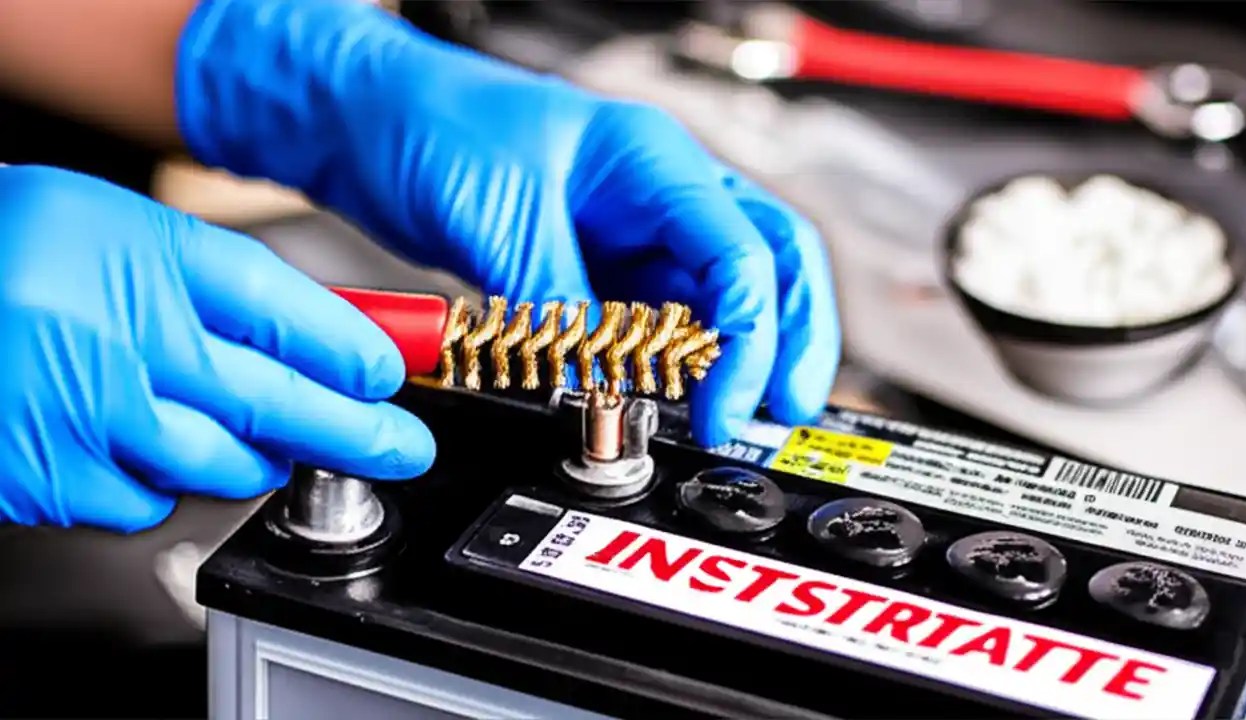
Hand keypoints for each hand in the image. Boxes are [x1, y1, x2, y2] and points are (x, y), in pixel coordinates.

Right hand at [0, 165, 432, 532]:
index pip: (284, 314)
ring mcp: (81, 423)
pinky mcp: (47, 481)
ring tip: (256, 428)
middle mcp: (118, 347)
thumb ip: (232, 286)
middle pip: (273, 406)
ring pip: (219, 468)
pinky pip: (146, 502)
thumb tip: (337, 337)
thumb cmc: (19, 248)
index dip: (355, 352)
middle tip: (402, 447)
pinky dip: (168, 480)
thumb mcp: (134, 233)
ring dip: (257, 456)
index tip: (396, 376)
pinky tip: (147, 439)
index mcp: (144, 265)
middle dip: (356, 434)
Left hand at [176, 0, 840, 445]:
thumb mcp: (501, 214)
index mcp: (654, 161)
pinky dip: (669, 366)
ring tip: (734, 413)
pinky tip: (668, 397)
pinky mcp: (595, 272)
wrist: (366, 120)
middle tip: (779, 408)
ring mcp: (630, 235)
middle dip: (787, 340)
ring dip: (734, 358)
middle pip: (769, 266)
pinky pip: (652, 325)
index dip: (750, 335)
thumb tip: (597, 374)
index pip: (742, 252)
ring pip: (717, 301)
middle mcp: (658, 198)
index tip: (727, 400)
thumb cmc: (432, 121)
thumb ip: (558, 299)